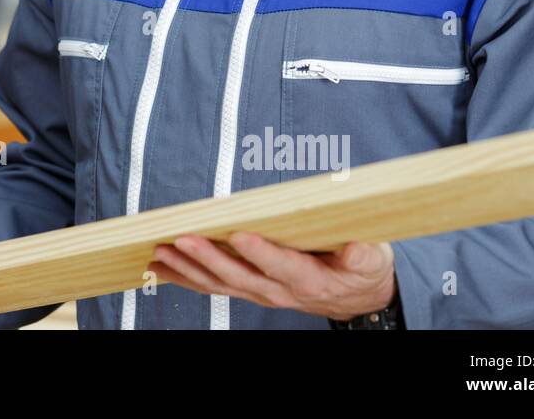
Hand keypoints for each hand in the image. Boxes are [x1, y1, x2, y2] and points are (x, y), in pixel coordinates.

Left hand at [148, 231, 395, 320]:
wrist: (356, 298)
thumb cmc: (362, 271)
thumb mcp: (373, 260)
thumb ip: (364, 256)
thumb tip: (357, 248)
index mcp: (311, 280)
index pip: (282, 266)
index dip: (260, 252)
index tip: (239, 235)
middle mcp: (280, 291)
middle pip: (240, 276)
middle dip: (209, 258)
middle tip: (183, 240)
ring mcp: (261, 293)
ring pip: (219, 283)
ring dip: (188, 269)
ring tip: (160, 252)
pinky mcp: (249, 289)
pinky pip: (213, 286)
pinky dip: (185, 277)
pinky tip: (161, 266)